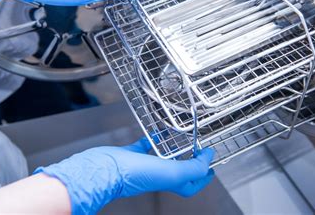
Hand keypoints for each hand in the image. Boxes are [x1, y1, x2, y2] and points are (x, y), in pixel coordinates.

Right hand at [34, 137, 214, 214]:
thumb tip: (208, 161)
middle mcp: (158, 174)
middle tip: (198, 147)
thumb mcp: (172, 173)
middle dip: (190, 159)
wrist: (103, 170)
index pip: (192, 183)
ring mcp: (143, 164)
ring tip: (181, 135)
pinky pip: (145, 145)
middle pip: (179, 169)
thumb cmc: (133, 175)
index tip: (211, 162)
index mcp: (169, 181)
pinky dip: (152, 138)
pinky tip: (157, 130)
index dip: (204, 175)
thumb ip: (193, 168)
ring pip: (163, 156)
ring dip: (173, 147)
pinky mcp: (130, 154)